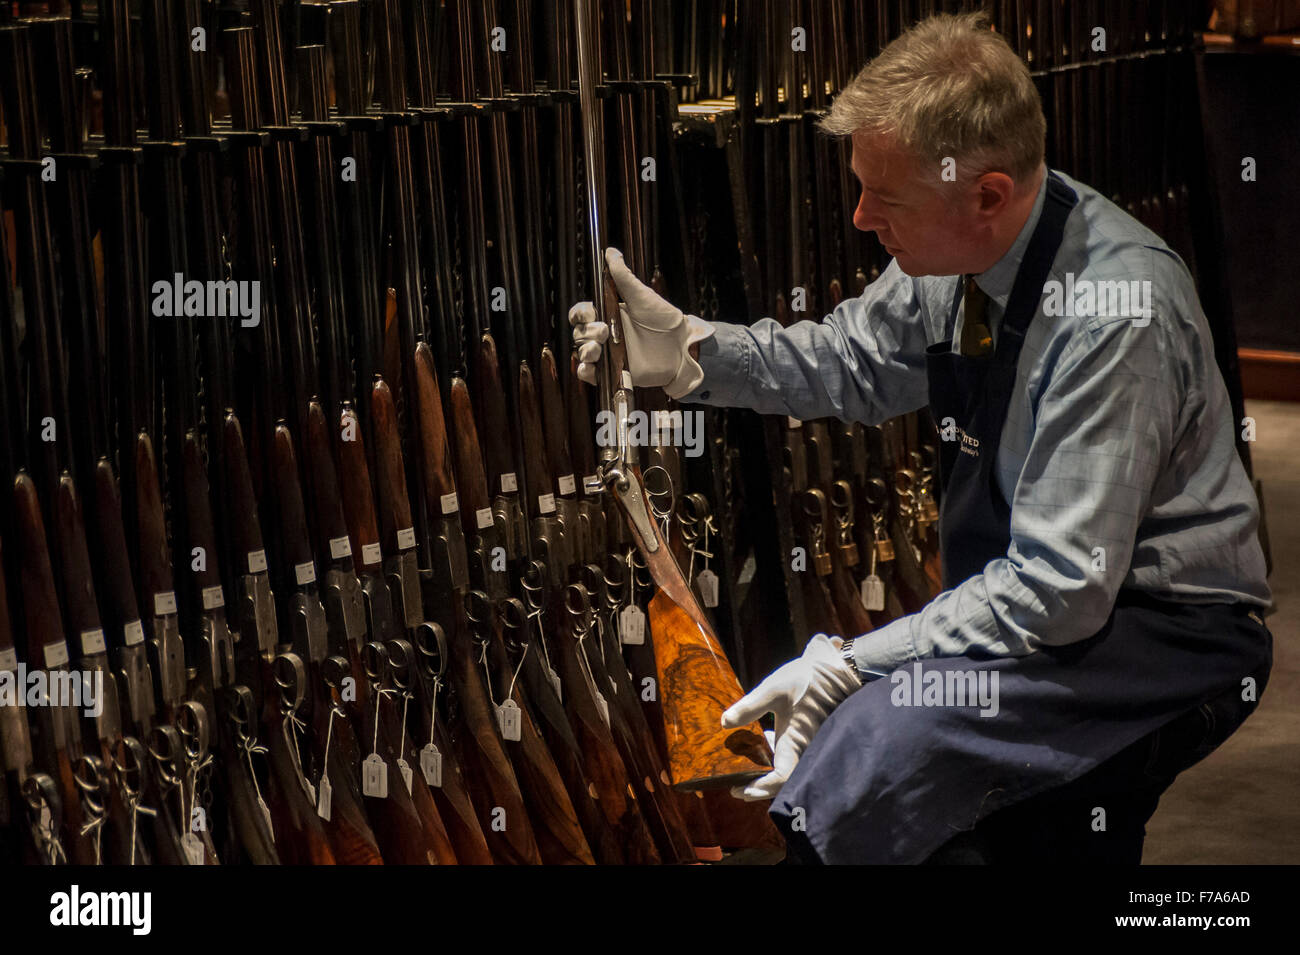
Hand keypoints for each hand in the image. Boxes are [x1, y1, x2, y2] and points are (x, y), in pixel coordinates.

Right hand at [568, 248, 714, 398]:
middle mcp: (606, 334)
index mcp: (609, 314)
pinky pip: (591, 374)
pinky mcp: (613, 372)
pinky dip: (585, 371)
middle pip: (580, 332)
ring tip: (598, 347)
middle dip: (588, 331)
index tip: (588, 312)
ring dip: (585, 349)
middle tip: (605, 330)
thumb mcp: (642, 296)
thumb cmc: (664, 319)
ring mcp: (608, 354)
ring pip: (582, 352)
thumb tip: (611, 252)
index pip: (582, 314)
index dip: (580, 313)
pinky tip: (590, 365)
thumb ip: (624, 276)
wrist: (680, 347)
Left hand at [721, 634, 862, 801]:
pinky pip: (794, 758)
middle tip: (737, 789)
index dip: (760, 788)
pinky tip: (765, 744)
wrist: (835, 670)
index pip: (780, 778)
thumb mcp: (773, 689)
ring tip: (746, 774)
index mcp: (795, 742)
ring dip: (768, 776)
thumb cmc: (806, 679)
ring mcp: (809, 745)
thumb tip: (724, 723)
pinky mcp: (809, 737)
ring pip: (789, 772)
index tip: (739, 789)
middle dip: (760, 789)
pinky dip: (777, 760)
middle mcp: (804, 749)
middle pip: (784, 782)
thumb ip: (749, 707)